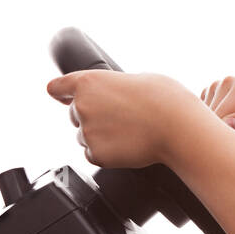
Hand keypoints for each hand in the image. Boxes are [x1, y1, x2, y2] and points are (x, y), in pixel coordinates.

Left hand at [46, 70, 189, 167]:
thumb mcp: (137, 79)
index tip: (57, 95)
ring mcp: (86, 132)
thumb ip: (113, 86)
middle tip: (122, 119)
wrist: (176, 127)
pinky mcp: (96, 154)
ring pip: (85, 136)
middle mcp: (81, 106)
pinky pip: (94, 155)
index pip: (58, 87)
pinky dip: (107, 153)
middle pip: (76, 114)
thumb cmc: (164, 100)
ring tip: (130, 133)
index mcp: (88, 82)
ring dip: (101, 136)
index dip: (59, 92)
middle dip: (94, 117)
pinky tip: (127, 146)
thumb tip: (113, 96)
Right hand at [200, 76, 234, 166]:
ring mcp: (218, 85)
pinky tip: (232, 125)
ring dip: (220, 131)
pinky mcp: (211, 93)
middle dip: (225, 134)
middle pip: (211, 118)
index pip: (222, 119)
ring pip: (205, 119)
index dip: (231, 137)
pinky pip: (203, 117)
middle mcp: (229, 81)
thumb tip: (228, 121)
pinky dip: (215, 125)